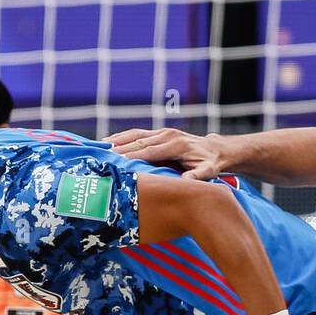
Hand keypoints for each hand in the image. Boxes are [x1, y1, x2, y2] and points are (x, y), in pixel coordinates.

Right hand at [105, 127, 225, 180]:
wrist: (216, 149)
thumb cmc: (210, 164)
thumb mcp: (208, 172)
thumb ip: (197, 177)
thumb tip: (185, 182)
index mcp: (176, 145)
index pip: (149, 151)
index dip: (131, 156)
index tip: (115, 162)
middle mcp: (167, 135)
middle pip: (138, 142)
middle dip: (119, 148)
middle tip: (101, 156)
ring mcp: (163, 132)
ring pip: (135, 135)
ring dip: (117, 139)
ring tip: (99, 146)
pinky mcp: (159, 133)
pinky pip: (138, 133)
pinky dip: (123, 136)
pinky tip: (109, 141)